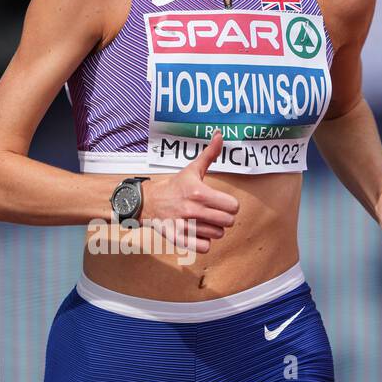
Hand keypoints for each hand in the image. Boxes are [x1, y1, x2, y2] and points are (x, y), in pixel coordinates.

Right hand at [141, 129, 239, 252]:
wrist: (148, 202)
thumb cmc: (174, 186)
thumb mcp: (192, 169)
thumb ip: (209, 154)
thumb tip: (220, 134)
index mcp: (199, 193)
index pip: (233, 206)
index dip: (230, 205)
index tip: (222, 202)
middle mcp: (192, 210)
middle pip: (228, 222)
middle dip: (224, 217)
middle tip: (213, 212)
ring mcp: (185, 226)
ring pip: (217, 235)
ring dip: (213, 229)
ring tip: (203, 221)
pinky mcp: (179, 239)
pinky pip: (204, 247)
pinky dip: (204, 242)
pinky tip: (198, 232)